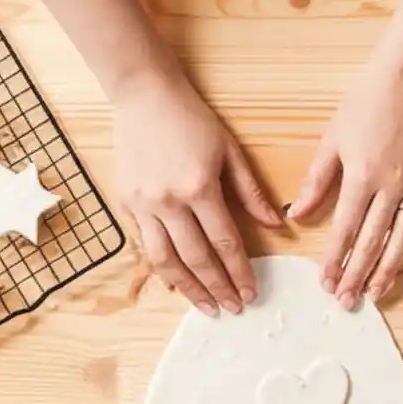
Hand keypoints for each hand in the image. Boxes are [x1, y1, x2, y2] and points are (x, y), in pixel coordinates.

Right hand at [114, 77, 282, 316]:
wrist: (143, 95)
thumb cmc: (191, 119)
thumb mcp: (229, 150)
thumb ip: (251, 192)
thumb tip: (277, 224)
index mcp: (199, 187)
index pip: (224, 241)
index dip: (239, 271)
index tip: (250, 292)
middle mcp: (168, 201)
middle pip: (196, 258)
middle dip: (217, 288)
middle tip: (233, 308)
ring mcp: (143, 204)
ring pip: (165, 261)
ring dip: (188, 289)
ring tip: (206, 307)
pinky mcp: (126, 203)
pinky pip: (144, 246)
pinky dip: (160, 269)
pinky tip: (175, 285)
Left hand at [289, 63, 402, 306]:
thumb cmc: (366, 104)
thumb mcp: (332, 139)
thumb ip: (316, 181)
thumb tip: (297, 215)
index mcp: (364, 175)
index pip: (346, 229)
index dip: (335, 259)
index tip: (325, 282)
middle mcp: (394, 186)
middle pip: (373, 241)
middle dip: (357, 274)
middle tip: (346, 300)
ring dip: (388, 270)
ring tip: (374, 293)